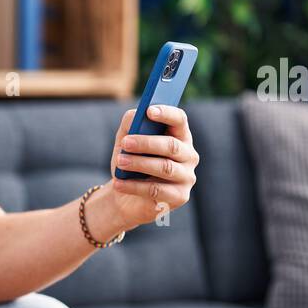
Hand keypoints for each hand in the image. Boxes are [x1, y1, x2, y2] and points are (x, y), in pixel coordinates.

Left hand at [107, 105, 199, 227]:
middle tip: (126, 142)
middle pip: (172, 145)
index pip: (179, 120)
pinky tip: (118, 184)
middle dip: (147, 143)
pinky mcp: (180, 196)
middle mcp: (189, 155)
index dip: (167, 113)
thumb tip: (135, 115)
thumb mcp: (125, 141)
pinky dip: (134, 186)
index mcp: (179, 136)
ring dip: (139, 163)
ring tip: (119, 162)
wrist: (126, 197)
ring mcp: (187, 176)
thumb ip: (129, 124)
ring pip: (165, 167)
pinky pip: (157, 190)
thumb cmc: (130, 163)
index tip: (149, 110)